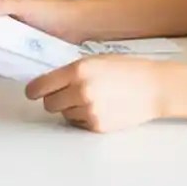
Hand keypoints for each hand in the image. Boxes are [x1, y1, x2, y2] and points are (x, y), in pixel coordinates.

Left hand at [25, 56, 169, 132]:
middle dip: (54, 99)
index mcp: (78, 70)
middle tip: (67, 94)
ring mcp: (89, 110)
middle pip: (49, 103)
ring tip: (92, 97)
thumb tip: (49, 81)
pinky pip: (78, 123)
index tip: (32, 92)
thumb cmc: (128, 70)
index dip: (34, 90)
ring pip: (63, 114)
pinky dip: (84, 117)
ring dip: (70, 108)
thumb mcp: (96, 60)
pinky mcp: (97, 125)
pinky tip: (100, 106)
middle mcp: (81, 90)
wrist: (154, 87)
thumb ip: (71, 70)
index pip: (40, 86)